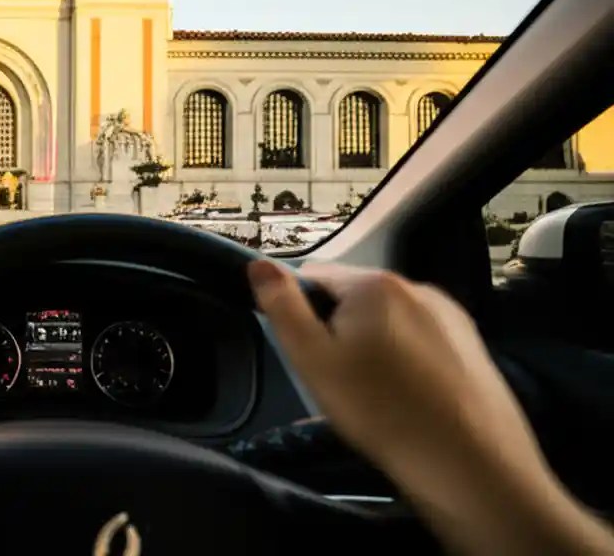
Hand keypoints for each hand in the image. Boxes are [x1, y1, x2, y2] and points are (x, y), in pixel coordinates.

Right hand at [248, 260, 613, 554]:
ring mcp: (451, 315)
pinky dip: (408, 360)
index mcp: (374, 284)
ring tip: (377, 396)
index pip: (313, 276)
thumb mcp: (313, 360)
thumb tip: (257, 264)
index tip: (309, 356)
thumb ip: (283, 307)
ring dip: (374, 346)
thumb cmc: (380, 411)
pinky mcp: (472, 344)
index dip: (299, 313)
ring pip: (389, 321)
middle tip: (340, 383)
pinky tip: (410, 398)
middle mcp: (417, 286)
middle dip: (339, 331)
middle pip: (354, 299)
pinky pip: (421, 340)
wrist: (470, 464)